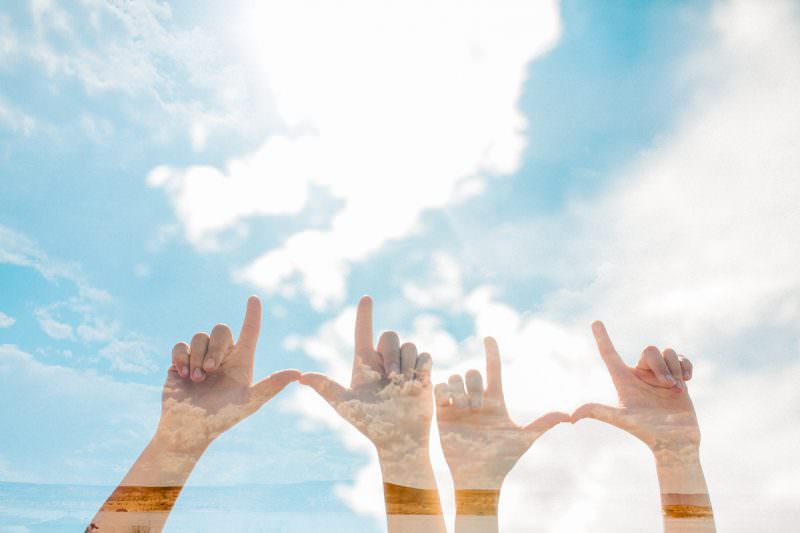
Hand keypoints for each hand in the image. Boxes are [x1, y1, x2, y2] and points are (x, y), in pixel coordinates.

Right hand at [159, 296, 299, 451]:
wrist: (188, 429)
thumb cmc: (222, 418)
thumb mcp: (249, 402)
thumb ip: (271, 385)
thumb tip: (298, 373)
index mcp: (242, 362)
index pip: (250, 332)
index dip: (252, 314)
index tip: (254, 298)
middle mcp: (223, 356)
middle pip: (221, 330)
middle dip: (215, 348)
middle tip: (209, 371)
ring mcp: (201, 357)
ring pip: (199, 336)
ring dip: (196, 357)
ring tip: (196, 379)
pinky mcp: (181, 361)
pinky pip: (180, 344)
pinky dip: (181, 358)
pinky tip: (182, 375)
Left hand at [300, 296, 434, 484]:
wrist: (399, 438)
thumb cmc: (371, 423)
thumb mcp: (346, 405)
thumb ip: (326, 387)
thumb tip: (301, 377)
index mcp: (364, 362)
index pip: (363, 331)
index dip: (364, 314)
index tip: (366, 298)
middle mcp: (383, 360)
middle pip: (390, 335)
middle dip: (392, 354)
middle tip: (390, 378)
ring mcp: (403, 364)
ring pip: (409, 345)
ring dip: (406, 365)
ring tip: (402, 386)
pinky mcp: (421, 370)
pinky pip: (424, 355)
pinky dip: (420, 369)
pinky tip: (416, 385)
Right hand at [435, 337, 568, 489]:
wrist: (478, 476)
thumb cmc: (502, 459)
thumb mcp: (524, 438)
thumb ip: (544, 423)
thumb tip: (569, 416)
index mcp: (495, 400)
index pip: (492, 369)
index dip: (491, 352)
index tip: (489, 337)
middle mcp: (476, 399)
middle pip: (472, 372)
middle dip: (474, 384)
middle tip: (477, 407)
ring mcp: (458, 405)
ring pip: (454, 378)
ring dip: (459, 390)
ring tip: (463, 410)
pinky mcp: (442, 412)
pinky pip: (439, 388)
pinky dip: (443, 392)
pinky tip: (449, 404)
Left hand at [572, 321, 699, 453]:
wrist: (675, 443)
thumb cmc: (647, 433)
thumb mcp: (621, 419)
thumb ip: (598, 412)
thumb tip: (572, 415)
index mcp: (623, 380)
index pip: (609, 354)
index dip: (602, 337)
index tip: (595, 321)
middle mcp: (639, 375)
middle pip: (650, 350)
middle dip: (661, 366)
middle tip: (667, 386)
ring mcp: (659, 376)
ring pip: (667, 352)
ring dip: (675, 369)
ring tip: (676, 389)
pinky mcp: (677, 378)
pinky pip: (680, 357)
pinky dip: (686, 365)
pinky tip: (688, 380)